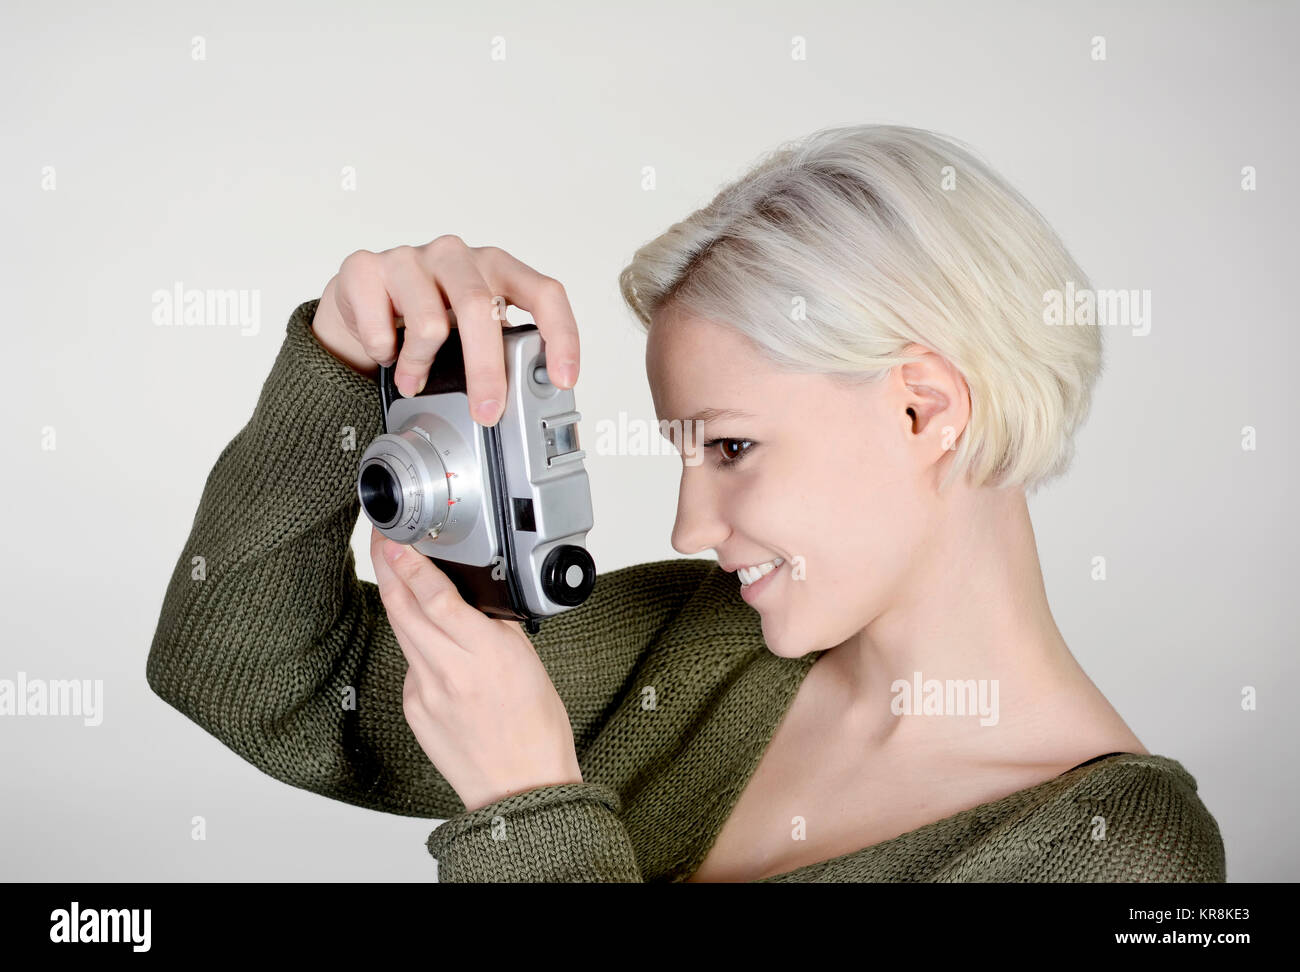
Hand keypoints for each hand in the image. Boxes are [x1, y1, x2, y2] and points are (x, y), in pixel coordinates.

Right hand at [310, 236, 580, 425]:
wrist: (359, 301)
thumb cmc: (425, 315)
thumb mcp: (471, 329)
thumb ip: (502, 348)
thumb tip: (533, 397)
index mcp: (495, 268)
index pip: (543, 292)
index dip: (560, 335)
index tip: (563, 378)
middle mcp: (456, 256)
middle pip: (481, 308)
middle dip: (487, 371)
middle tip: (487, 412)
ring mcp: (409, 257)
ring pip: (429, 323)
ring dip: (422, 367)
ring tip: (414, 382)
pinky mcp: (365, 268)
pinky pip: (380, 328)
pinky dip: (384, 354)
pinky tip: (384, 353)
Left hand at [369, 527, 583, 811]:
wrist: (519, 787)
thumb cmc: (535, 730)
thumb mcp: (529, 663)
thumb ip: (497, 626)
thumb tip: (474, 596)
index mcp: (485, 655)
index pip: (437, 598)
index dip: (411, 564)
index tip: (395, 540)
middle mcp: (449, 671)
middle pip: (403, 607)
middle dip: (388, 567)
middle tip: (382, 538)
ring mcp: (424, 692)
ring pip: (401, 630)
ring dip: (396, 597)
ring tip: (395, 570)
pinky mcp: (412, 708)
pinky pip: (408, 663)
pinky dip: (415, 643)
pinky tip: (428, 640)